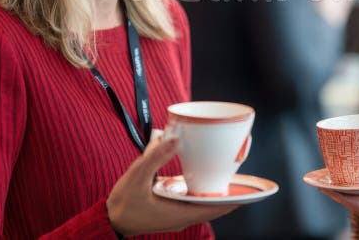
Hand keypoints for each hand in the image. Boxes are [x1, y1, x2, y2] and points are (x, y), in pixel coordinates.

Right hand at [107, 136, 238, 235]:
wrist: (109, 219)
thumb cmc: (123, 202)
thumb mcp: (137, 176)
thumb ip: (155, 156)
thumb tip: (174, 138)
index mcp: (179, 213)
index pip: (214, 208)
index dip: (234, 200)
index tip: (249, 191)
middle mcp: (181, 217)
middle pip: (213, 206)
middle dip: (228, 193)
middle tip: (243, 178)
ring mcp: (176, 216)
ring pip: (203, 205)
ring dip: (215, 193)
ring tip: (228, 177)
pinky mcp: (170, 212)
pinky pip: (193, 203)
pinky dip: (201, 193)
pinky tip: (203, 180)